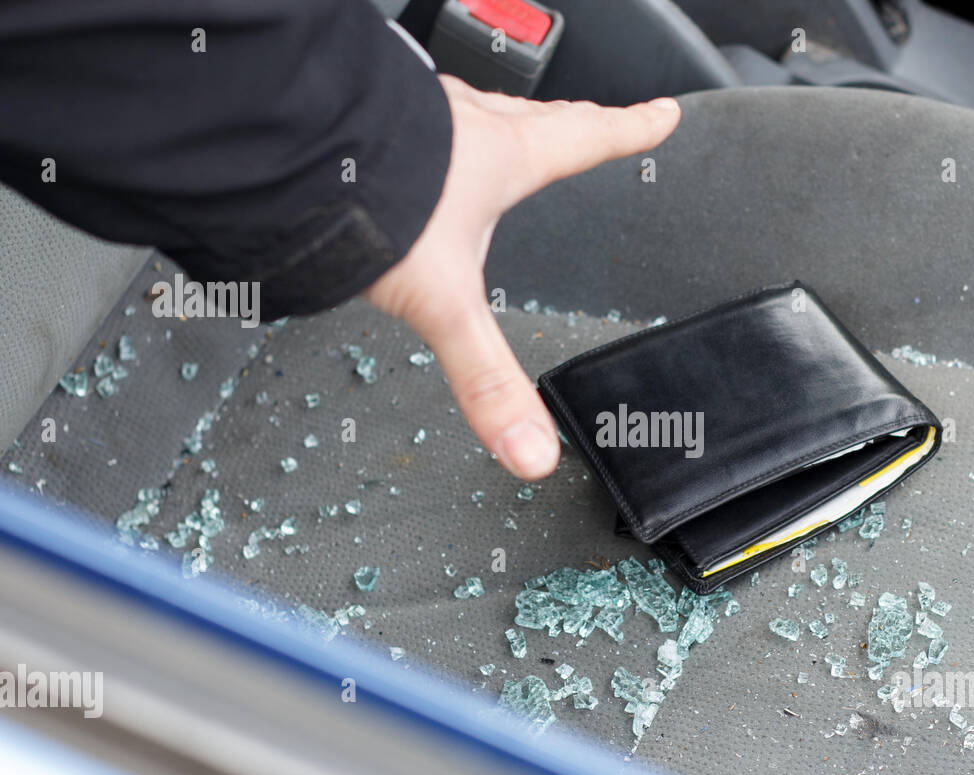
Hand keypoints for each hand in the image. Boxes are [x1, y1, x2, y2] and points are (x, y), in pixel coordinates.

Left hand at [366, 75, 680, 479]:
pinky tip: (416, 148)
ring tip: (510, 130)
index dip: (631, 131)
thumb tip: (532, 448)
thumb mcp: (444, 304)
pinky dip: (436, 129)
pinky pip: (421, 118)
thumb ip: (487, 380)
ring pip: (479, 112)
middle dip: (574, 121)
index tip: (661, 115)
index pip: (587, 141)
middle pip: (540, 120)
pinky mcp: (370, 118)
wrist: (296, 149)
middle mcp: (465, 128)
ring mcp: (418, 115)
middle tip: (597, 118)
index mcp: (503, 160)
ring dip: (503, 121)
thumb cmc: (372, 203)